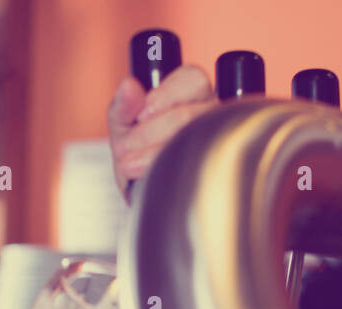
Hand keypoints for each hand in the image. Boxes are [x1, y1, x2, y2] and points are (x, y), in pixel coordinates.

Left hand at [108, 65, 216, 201]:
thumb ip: (123, 106)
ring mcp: (218, 141)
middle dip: (148, 132)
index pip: (192, 79)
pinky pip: (198, 167)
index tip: (141, 115)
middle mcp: (211, 114)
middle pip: (189, 113)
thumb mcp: (123, 128)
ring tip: (130, 165)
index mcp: (192, 94)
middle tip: (126, 148)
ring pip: (193, 139)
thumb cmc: (138, 156)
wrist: (144, 197)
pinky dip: (166, 172)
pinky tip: (150, 177)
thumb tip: (129, 86)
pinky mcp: (218, 171)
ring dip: (152, 153)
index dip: (163, 97)